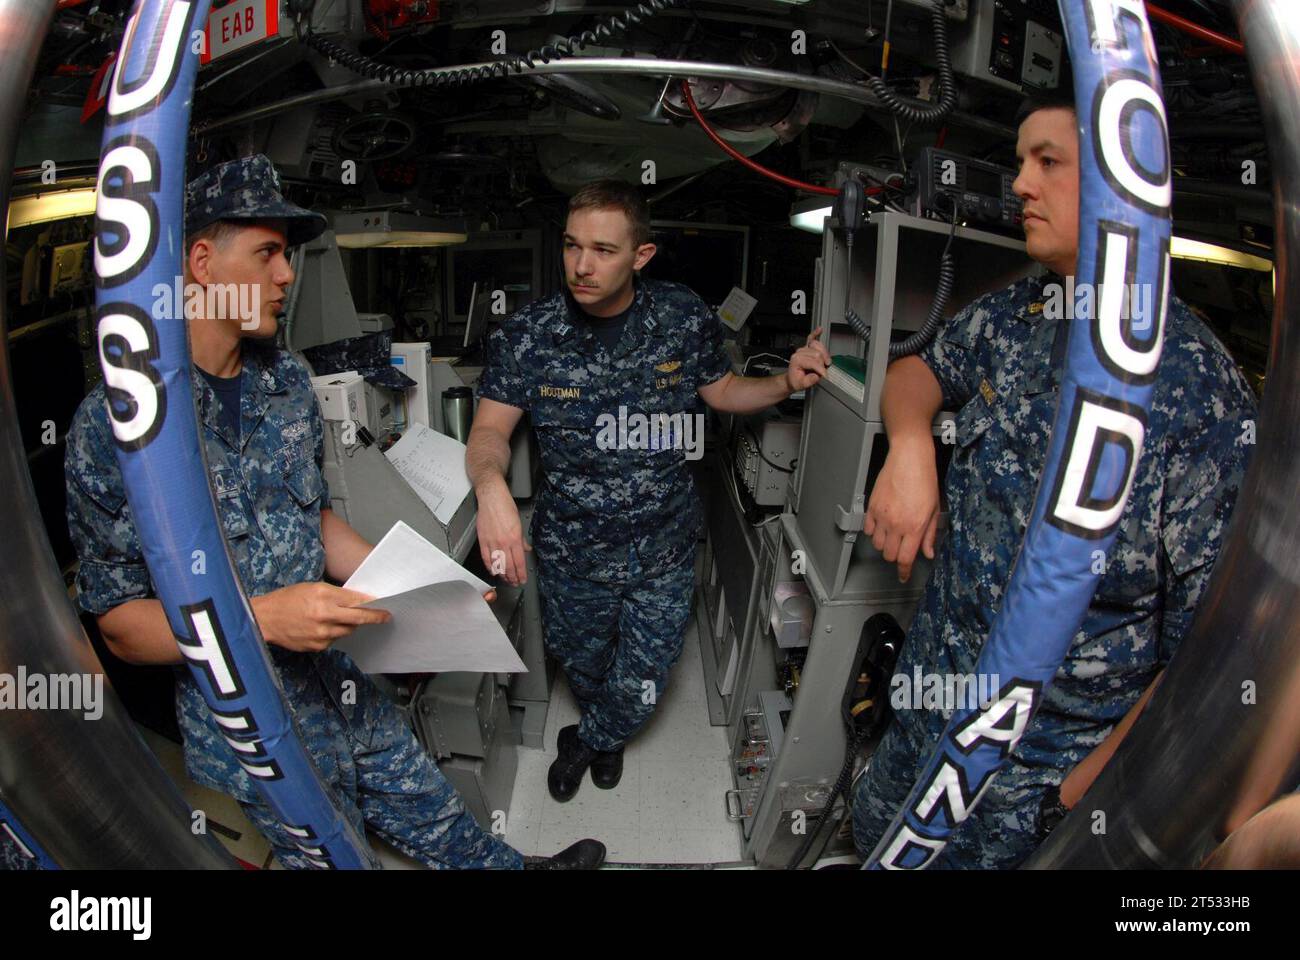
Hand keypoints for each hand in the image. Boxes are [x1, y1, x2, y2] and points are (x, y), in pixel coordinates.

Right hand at [251, 583, 390, 652]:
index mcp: (323, 595)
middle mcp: (324, 615)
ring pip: (347, 630)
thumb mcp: (312, 588)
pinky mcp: (317, 646)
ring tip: (340, 618)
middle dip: (374, 617)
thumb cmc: (287, 599)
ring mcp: (321, 633)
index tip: (383, 603)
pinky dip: (333, 633)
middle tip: (386, 616)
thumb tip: (358, 600)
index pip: (356, 600)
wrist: (264, 619)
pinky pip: (334, 640)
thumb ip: (335, 594)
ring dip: (349, 625)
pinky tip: (322, 627)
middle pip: (359, 618)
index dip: (371, 602)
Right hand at [475, 477, 530, 586]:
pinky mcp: (482, 539)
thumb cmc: (505, 506)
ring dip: (501, 574)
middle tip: (514, 582)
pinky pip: (486, 557)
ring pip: (496, 564)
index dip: (521, 573)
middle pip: (508, 565)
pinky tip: (493, 570)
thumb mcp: (519, 522)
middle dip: (512, 577)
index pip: (518, 561)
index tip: (522, 579)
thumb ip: (522, 539)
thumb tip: (525, 549)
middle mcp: (503, 542)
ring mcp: (492, 541)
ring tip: (505, 579)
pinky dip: (489, 566)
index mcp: (514, 538)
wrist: (492, 497)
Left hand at [786, 327, 831, 392]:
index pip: (813, 362)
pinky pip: (811, 338)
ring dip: (824, 354)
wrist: (792, 378)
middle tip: (822, 371)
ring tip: (825, 362)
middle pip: (818, 354)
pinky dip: (816, 333)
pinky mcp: (806, 346)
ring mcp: (803, 348)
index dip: (821, 370)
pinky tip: (820, 329)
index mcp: (797, 360)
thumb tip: (816, 375)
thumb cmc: (796, 380)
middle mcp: (800, 352)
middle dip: (823, 364)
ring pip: (818, 346)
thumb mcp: (801, 385)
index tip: (824, 375)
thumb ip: (809, 381)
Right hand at [863, 435, 939, 582]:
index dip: (904, 572)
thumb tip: (928, 552)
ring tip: (893, 535)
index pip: (905, 559)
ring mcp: (882, 516)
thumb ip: (929, 534)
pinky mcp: (872, 507)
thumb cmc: (924, 479)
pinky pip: (868, 529)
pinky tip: (882, 525)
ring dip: (885, 544)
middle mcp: (896, 524)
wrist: (909, 458)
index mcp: (914, 526)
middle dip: (896, 556)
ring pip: (878, 544)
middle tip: (902, 548)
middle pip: (890, 555)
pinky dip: (874, 532)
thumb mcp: (934, 509)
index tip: (903, 576)